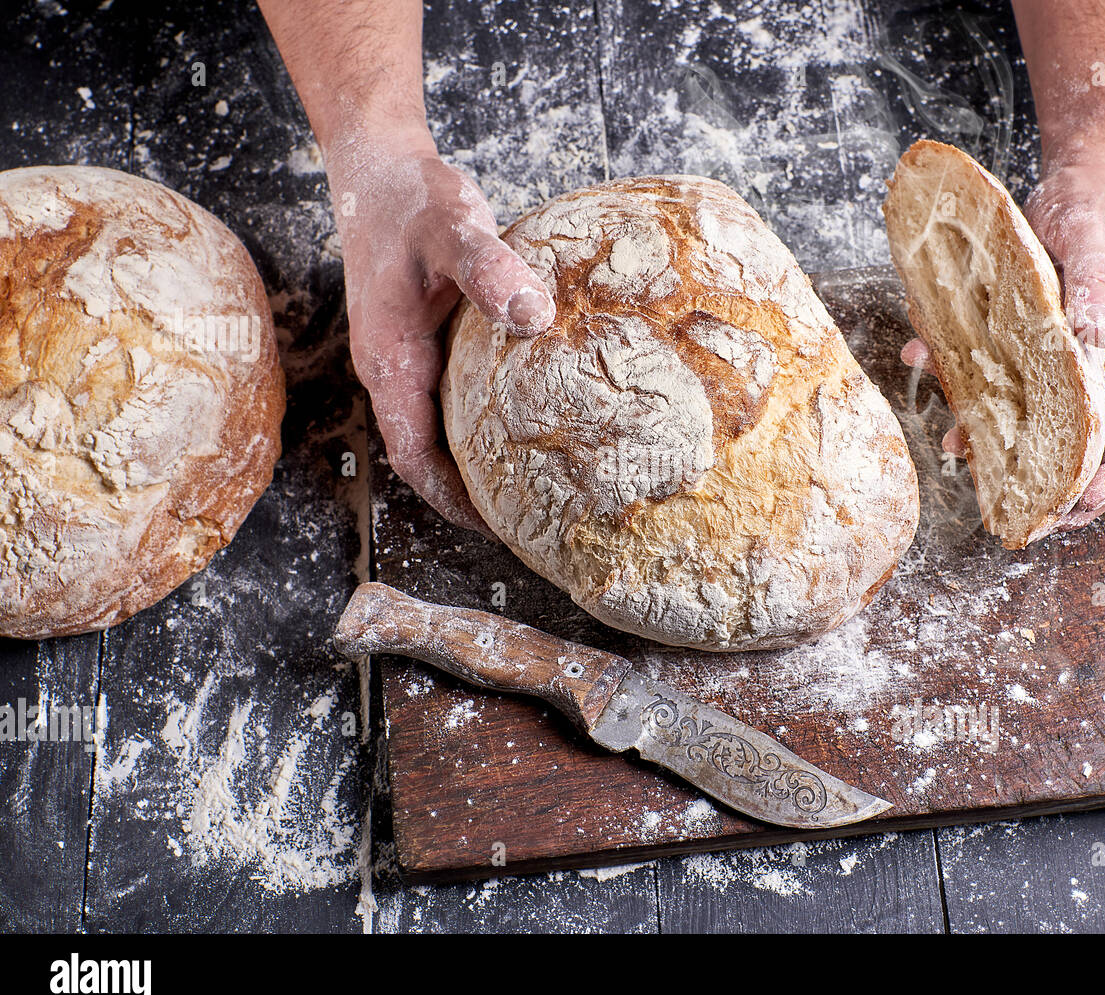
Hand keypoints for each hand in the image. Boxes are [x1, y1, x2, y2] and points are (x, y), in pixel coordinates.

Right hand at [326, 127, 554, 533]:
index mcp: (390, 361)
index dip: (452, 499)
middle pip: (425, 454)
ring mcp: (405, 357)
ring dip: (474, 461)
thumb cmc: (410, 199)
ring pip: (436, 429)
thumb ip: (490, 269)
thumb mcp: (452, 228)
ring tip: (532, 484)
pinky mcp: (422, 341)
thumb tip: (534, 317)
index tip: (497, 527)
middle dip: (470, 493)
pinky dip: (478, 422)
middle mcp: (392, 369)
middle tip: (530, 517)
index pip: (413, 456)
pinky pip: (447, 399)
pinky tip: (522, 421)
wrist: (379, 165)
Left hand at [902, 160, 1104, 529]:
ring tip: (983, 476)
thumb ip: (1098, 284)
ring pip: (1061, 428)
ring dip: (1023, 458)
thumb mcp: (1095, 238)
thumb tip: (1096, 334)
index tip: (1088, 496)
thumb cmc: (1096, 208)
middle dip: (1074, 488)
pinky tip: (952, 418)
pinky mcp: (1048, 355)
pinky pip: (1022, 396)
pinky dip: (989, 413)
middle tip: (1034, 516)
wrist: (1077, 184)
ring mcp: (1085, 363)